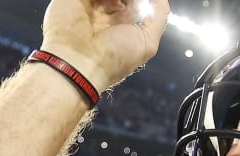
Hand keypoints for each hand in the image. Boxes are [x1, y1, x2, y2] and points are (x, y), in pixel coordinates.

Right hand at [41, 0, 170, 92]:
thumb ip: (159, 16)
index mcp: (121, 22)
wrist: (80, 65)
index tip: (145, 2)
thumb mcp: (148, 42)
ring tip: (120, 3)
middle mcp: (105, 11)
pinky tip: (108, 1)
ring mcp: (89, 4)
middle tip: (130, 1)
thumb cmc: (114, 59)